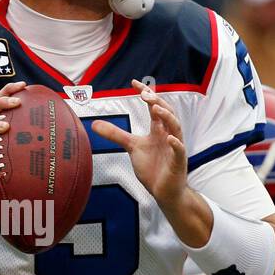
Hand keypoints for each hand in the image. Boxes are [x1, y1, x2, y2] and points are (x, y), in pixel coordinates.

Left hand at [91, 80, 187, 210]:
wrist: (164, 192)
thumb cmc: (152, 168)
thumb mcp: (132, 147)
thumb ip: (115, 135)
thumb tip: (94, 124)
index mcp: (158, 129)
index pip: (155, 107)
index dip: (147, 94)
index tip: (135, 83)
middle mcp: (169, 134)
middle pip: (167, 112)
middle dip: (157, 101)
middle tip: (144, 94)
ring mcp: (175, 148)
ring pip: (176, 127)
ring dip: (167, 117)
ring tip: (155, 108)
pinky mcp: (178, 162)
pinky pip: (180, 150)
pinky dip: (176, 144)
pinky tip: (169, 138)